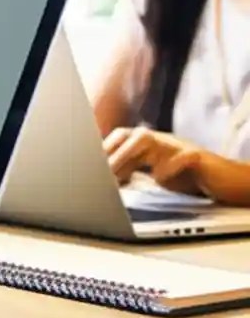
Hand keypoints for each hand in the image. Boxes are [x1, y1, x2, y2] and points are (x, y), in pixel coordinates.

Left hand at [105, 127, 249, 203]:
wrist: (229, 181)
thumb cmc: (190, 177)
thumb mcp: (155, 173)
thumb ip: (131, 172)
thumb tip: (101, 179)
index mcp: (150, 143)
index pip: (119, 137)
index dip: (103, 150)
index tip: (87, 168)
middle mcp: (162, 141)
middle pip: (129, 136)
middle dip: (111, 153)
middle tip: (99, 175)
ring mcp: (179, 147)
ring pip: (148, 140)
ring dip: (128, 155)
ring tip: (117, 176)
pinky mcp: (198, 159)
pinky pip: (181, 158)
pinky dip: (169, 168)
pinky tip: (159, 178)